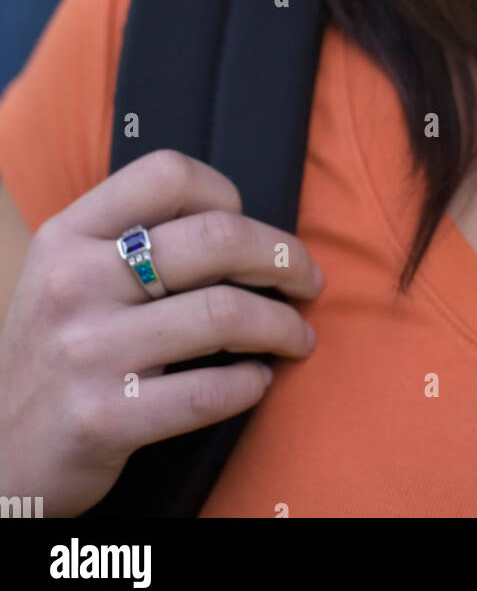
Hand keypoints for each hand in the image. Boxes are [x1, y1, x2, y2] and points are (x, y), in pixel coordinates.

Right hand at [0, 150, 323, 516]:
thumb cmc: (55, 350)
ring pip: (225, 314)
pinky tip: (257, 381)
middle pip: (217, 238)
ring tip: (298, 337)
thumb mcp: (66, 274)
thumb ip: (130, 238)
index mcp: (68, 234)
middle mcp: (74, 282)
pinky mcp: (105, 417)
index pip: (168, 173)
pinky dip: (250, 384)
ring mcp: (87, 350)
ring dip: (282, 325)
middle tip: (307, 280)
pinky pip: (209, 392)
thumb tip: (240, 224)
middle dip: (283, 257)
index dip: (227, 192)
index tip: (248, 226)